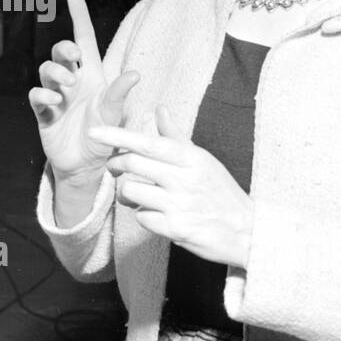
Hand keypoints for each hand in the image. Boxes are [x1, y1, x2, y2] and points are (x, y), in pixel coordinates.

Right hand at [28, 0, 139, 181]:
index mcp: (92, 76)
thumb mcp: (113, 115)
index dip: (79, 16)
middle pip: (61, 52)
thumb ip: (119, 95)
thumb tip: (135, 74)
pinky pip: (36, 95)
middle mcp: (73, 82)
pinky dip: (42, 94)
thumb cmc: (103, 138)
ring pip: (46, 70)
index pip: (84, 39)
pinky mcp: (44, 114)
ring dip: (55, 71)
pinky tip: (54, 101)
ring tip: (66, 85)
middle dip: (64, 49)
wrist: (85, 167)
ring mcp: (57, 96)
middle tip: (74, 58)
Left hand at [89, 105, 254, 267]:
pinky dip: (143, 215)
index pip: (147, 142)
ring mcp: (179, 205)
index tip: (94, 132)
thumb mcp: (203, 160)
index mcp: (191, 158)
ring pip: (131, 192)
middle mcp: (184, 179)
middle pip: (133, 164)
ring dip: (127, 194)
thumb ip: (176, 136)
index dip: (117, 136)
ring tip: (138, 195)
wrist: (247, 232)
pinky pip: (141, 217)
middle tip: (114, 167)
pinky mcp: (175, 229)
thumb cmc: (221, 192)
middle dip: (116, 164)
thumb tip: (160, 108)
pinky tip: (155, 215)